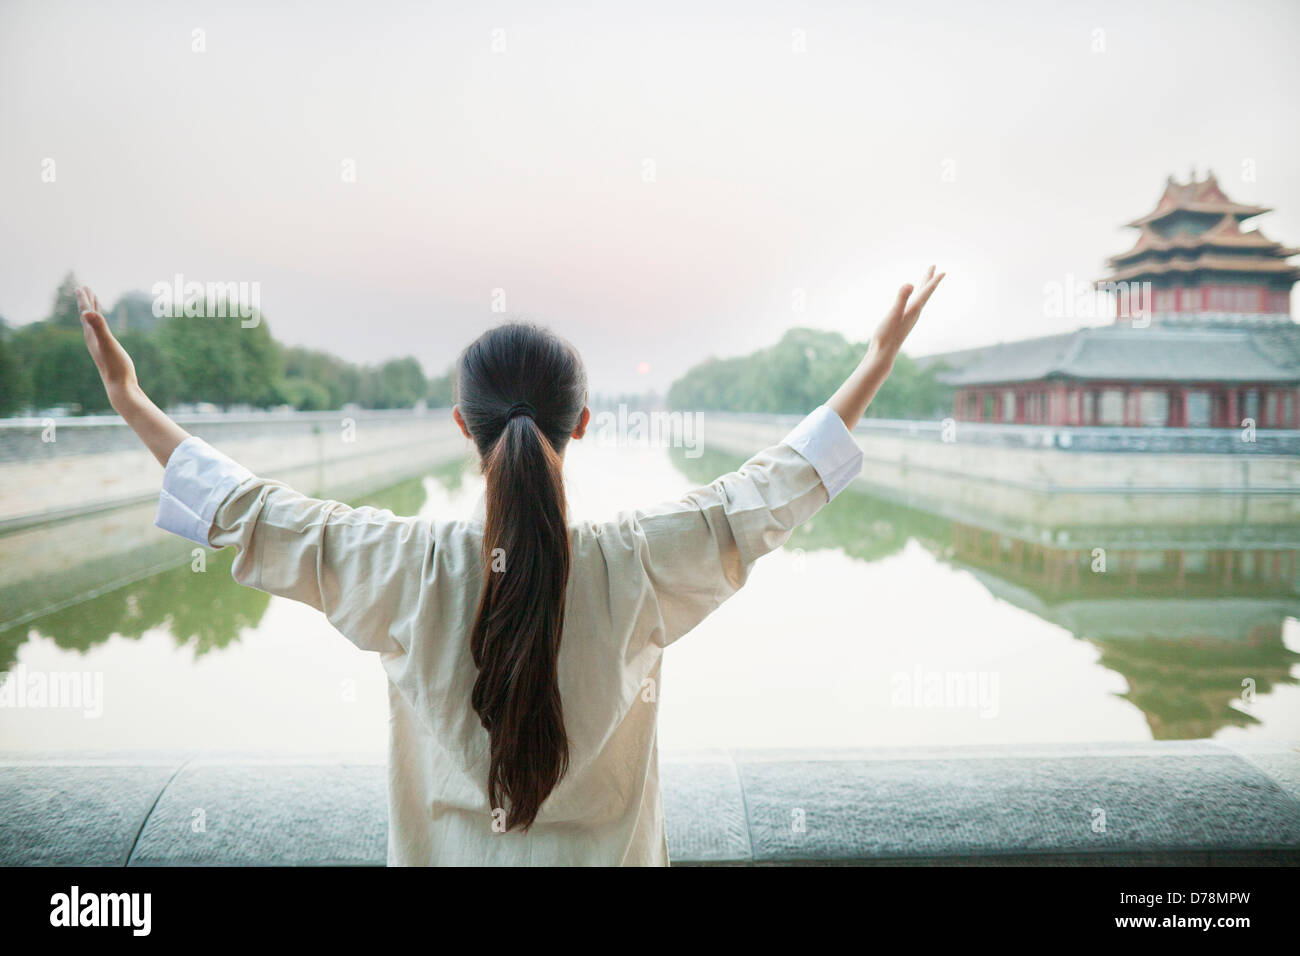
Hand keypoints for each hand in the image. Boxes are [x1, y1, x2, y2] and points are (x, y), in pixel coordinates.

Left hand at [76, 286, 138, 401]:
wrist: (121, 388)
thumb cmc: (116, 367)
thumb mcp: (108, 344)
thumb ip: (99, 327)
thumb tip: (87, 312)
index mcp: (91, 335)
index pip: (85, 314)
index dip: (84, 300)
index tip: (81, 287)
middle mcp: (93, 340)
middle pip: (87, 317)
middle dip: (86, 303)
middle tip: (85, 289)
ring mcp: (99, 346)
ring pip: (93, 325)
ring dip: (93, 312)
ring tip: (94, 303)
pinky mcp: (107, 352)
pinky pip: (101, 332)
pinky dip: (101, 324)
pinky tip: (103, 327)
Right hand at [869, 265, 944, 361]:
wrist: (883, 353)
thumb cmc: (886, 335)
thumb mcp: (893, 314)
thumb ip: (901, 298)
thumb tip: (910, 283)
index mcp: (913, 309)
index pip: (926, 291)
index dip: (934, 280)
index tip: (943, 271)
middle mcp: (914, 313)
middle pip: (925, 293)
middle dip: (929, 279)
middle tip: (934, 267)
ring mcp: (909, 318)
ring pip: (919, 298)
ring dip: (923, 287)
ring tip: (925, 280)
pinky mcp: (903, 321)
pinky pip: (913, 305)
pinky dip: (915, 297)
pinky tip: (912, 299)